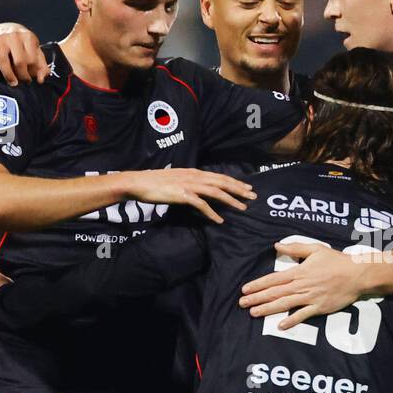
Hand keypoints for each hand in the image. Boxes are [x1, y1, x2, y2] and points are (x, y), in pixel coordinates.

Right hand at [0, 23, 48, 85]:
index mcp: (27, 36)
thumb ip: (41, 65)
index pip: (32, 59)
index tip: (32, 76)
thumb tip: (41, 80)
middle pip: (19, 61)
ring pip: (3, 61)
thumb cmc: (24, 44)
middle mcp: (13, 36)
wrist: (6, 28)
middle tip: (25, 81)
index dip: (33, 71)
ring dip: (9, 76)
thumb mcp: (35, 50)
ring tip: (13, 83)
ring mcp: (0, 40)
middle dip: (23, 75)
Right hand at [123, 168, 255, 223]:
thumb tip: (200, 190)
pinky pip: (201, 205)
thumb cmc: (156, 182)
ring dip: (231, 200)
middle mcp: (194, 176)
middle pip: (222, 182)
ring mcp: (189, 185)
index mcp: (194, 172)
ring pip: (216, 192)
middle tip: (253, 196)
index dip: (235, 182)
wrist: (139, 182)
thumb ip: (190, 183)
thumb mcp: (177, 179)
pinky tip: (219, 220)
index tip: (247, 187)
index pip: (219, 176)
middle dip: (239, 189)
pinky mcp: (182, 195)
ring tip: (243, 208)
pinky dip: (212, 213)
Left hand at [239, 242, 366, 327]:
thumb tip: (277, 246)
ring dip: (268, 309)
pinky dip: (292, 320)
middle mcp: (302, 285)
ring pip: (285, 304)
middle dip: (257, 298)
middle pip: (275, 292)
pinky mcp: (320, 307)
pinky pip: (303, 315)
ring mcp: (311, 297)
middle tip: (242, 303)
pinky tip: (280, 325)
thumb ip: (295, 248)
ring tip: (254, 313)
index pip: (274, 279)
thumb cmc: (337, 260)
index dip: (258, 284)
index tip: (245, 289)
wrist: (358, 274)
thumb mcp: (316, 249)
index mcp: (299, 271)